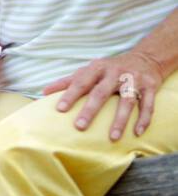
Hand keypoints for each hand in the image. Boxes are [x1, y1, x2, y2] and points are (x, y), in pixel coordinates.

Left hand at [42, 50, 163, 139]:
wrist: (146, 58)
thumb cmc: (109, 69)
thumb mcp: (89, 71)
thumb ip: (68, 82)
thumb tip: (43, 92)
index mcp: (98, 69)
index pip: (81, 82)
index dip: (70, 95)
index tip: (60, 109)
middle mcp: (116, 73)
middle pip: (101, 92)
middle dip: (90, 110)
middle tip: (79, 127)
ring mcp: (134, 80)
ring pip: (127, 101)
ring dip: (120, 120)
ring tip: (112, 137)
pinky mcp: (151, 86)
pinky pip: (148, 105)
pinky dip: (144, 119)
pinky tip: (136, 133)